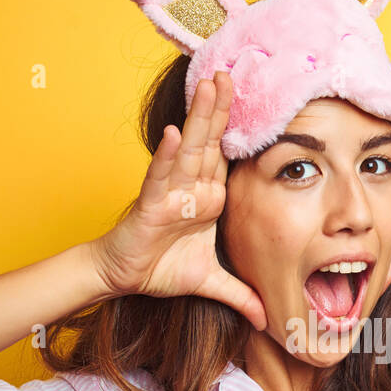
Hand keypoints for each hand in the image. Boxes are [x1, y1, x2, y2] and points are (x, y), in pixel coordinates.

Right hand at [89, 71, 266, 330]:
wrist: (123, 278)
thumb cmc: (161, 268)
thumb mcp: (211, 282)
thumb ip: (240, 295)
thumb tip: (266, 319)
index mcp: (209, 196)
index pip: (228, 156)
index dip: (239, 128)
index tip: (255, 98)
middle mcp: (191, 187)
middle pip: (210, 141)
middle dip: (221, 107)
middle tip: (233, 72)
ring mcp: (170, 191)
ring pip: (188, 149)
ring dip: (199, 118)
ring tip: (209, 85)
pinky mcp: (150, 204)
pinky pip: (161, 176)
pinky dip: (168, 156)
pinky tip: (175, 133)